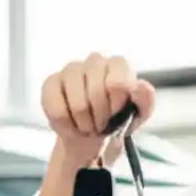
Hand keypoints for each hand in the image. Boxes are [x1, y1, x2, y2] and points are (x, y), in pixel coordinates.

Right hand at [40, 52, 156, 168]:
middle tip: (103, 125)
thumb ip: (145, 99)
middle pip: (96, 95)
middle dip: (101, 118)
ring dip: (86, 124)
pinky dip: (68, 126)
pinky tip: (73, 124)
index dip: (116, 106)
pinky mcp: (50, 83)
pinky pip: (57, 111)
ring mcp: (70, 70)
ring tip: (89, 125)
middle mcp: (94, 61)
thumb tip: (139, 86)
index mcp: (118, 65)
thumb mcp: (140, 113)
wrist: (94, 134)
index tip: (116, 114)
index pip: (117, 84)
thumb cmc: (119, 119)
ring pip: (78, 105)